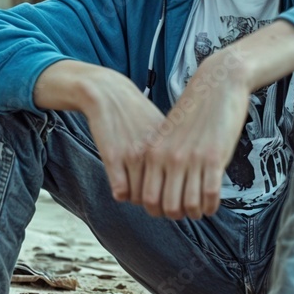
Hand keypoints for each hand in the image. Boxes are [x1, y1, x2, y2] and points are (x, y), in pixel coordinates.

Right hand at [82, 70, 168, 203]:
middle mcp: (153, 152)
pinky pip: (121, 192)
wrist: (109, 94)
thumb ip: (172, 150)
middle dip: (153, 199)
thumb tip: (183, 176)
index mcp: (168, 146)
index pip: (176, 185)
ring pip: (138, 197)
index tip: (164, 192)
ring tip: (131, 185)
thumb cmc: (136, 112)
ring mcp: (133, 155)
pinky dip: (120, 193)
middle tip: (146, 193)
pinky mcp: (113, 158)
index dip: (171, 193)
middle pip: (158, 195)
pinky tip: (119, 182)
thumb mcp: (161, 128)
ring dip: (134, 196)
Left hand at [139, 50, 251, 219]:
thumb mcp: (169, 133)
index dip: (158, 211)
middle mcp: (169, 158)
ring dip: (196, 213)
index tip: (170, 208)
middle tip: (187, 211)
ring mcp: (191, 159)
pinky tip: (214, 203)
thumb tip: (160, 188)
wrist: (218, 84)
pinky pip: (210, 195)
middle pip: (166, 207)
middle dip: (177, 215)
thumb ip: (161, 158)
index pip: (147, 198)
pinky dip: (212, 206)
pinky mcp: (214, 157)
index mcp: (154, 152)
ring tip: (201, 209)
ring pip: (189, 205)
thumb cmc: (195, 109)